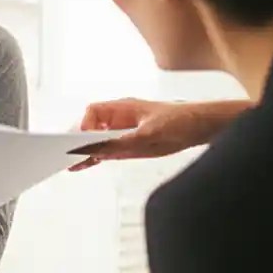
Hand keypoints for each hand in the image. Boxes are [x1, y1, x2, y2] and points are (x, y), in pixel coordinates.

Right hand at [68, 97, 248, 170]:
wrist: (203, 127)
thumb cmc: (180, 122)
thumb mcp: (149, 134)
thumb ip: (121, 143)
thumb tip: (99, 150)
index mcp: (123, 107)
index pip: (93, 112)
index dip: (85, 125)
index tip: (82, 140)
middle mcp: (121, 119)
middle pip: (92, 126)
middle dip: (80, 140)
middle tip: (69, 155)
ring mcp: (125, 132)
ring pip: (99, 141)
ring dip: (87, 152)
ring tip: (72, 165)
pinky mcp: (131, 145)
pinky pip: (110, 151)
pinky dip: (99, 157)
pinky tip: (87, 165)